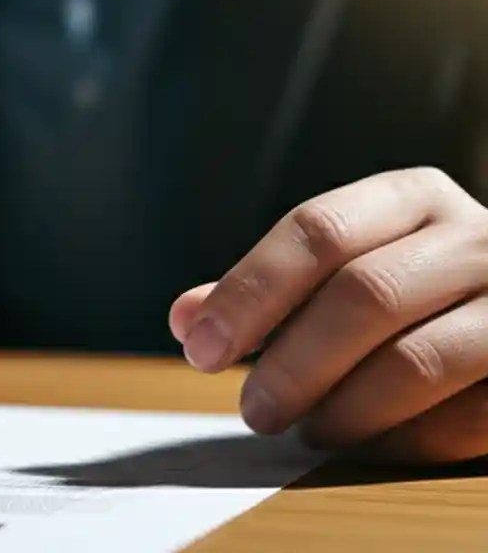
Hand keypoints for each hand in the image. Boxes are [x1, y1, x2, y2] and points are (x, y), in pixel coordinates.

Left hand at [169, 168, 487, 462]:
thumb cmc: (412, 295)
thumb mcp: (342, 273)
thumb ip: (266, 294)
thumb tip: (186, 318)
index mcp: (412, 199)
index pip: (317, 230)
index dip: (250, 291)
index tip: (198, 348)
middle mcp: (477, 236)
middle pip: (366, 294)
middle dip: (293, 362)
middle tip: (252, 411)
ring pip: (416, 360)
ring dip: (344, 409)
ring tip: (308, 433)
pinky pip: (462, 419)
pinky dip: (400, 441)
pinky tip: (368, 446)